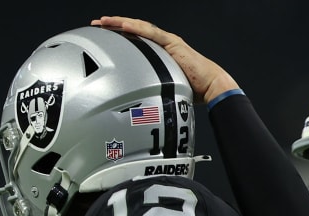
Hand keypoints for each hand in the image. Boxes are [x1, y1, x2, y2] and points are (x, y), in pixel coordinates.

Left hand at [90, 16, 238, 103]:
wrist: (211, 86)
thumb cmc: (192, 90)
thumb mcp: (164, 88)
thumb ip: (150, 88)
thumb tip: (134, 102)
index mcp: (159, 52)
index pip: (135, 39)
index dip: (118, 35)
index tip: (103, 36)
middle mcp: (162, 43)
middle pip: (134, 30)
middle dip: (114, 26)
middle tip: (97, 24)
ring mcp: (167, 41)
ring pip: (139, 28)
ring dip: (121, 23)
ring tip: (104, 21)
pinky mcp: (173, 43)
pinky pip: (151, 34)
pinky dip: (136, 29)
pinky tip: (123, 25)